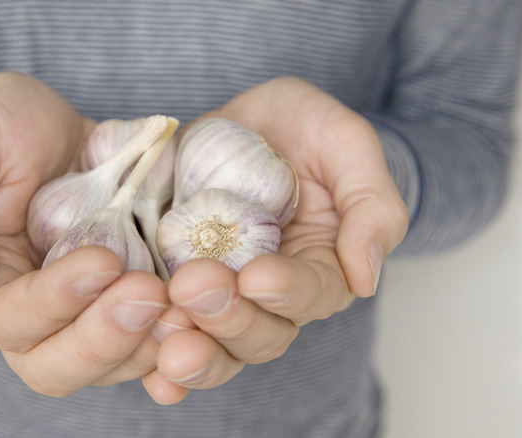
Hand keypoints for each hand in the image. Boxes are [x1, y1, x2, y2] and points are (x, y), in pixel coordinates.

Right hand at [0, 72, 166, 395]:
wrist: (50, 123)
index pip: (10, 321)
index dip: (54, 300)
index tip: (102, 260)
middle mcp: (32, 317)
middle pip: (57, 366)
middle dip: (104, 338)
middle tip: (149, 295)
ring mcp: (85, 314)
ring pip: (110, 364)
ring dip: (147, 343)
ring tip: (184, 305)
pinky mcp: (128, 300)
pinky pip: (151, 340)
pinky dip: (177, 335)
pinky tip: (203, 310)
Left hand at [141, 77, 408, 403]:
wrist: (240, 125)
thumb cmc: (301, 129)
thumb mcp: (344, 144)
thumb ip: (371, 205)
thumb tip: (367, 278)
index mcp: (319, 268)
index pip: (313, 294)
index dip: (287, 292)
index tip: (257, 277)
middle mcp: (269, 297)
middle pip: (261, 334)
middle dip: (229, 318)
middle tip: (194, 287)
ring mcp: (219, 297)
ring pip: (216, 347)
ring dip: (193, 348)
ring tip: (166, 334)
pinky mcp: (172, 286)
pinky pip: (168, 335)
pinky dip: (156, 357)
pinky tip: (149, 372)